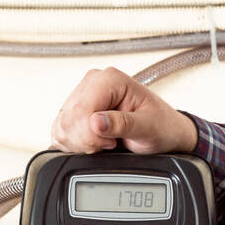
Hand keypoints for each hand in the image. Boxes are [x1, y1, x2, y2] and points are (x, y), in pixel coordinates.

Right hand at [50, 67, 197, 155]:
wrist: (164, 131)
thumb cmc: (161, 125)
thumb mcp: (148, 127)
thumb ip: (123, 124)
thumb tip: (96, 122)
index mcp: (110, 80)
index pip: (80, 110)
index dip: (90, 135)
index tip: (109, 143)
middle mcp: (93, 83)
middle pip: (68, 119)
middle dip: (85, 141)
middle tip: (108, 144)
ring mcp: (82, 96)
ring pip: (61, 127)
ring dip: (80, 144)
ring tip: (104, 142)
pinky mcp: (76, 111)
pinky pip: (60, 131)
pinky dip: (74, 144)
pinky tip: (94, 143)